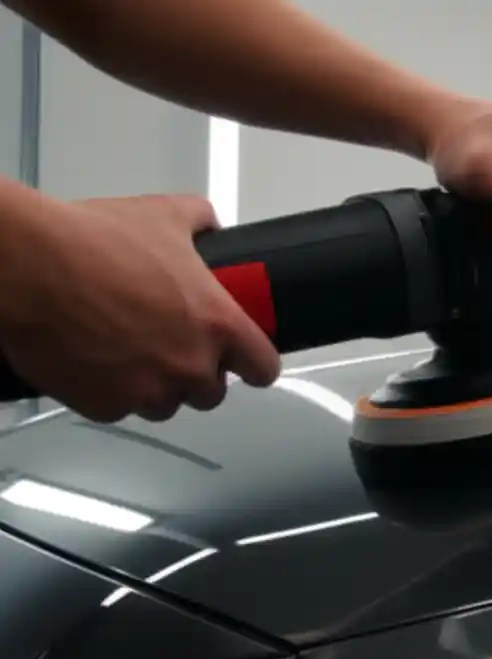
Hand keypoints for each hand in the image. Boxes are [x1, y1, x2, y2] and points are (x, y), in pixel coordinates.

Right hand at [0, 194, 279, 422]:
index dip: (254, 363)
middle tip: (173, 344)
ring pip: (166, 404)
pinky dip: (112, 392)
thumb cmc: (92, 241)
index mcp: (218, 324)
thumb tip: (210, 225)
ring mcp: (147, 392)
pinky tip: (97, 361)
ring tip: (131, 350)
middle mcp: (190, 365)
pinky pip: (120, 409)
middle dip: (197, 372)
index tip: (245, 360)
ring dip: (156, 386)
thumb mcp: (164, 215)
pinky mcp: (104, 407)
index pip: (264, 368)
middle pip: (212, 392)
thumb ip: (201, 222)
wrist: (26, 267)